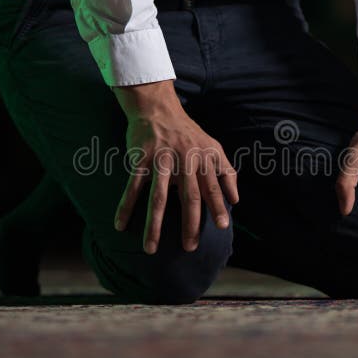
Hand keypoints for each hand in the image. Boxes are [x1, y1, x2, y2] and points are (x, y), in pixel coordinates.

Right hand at [112, 80, 238, 253]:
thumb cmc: (188, 132)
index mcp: (203, 159)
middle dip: (190, 224)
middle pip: (189, 197)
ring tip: (151, 248)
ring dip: (154, 225)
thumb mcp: (213, 147)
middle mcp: (184, 161)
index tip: (222, 226)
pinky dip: (126, 207)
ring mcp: (161, 160)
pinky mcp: (140, 159)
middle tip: (189, 247)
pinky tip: (120, 225)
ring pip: (158, 198)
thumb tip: (236, 200)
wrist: (158, 109)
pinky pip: (132, 187)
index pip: (213, 187)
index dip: (219, 206)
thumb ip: (226, 172)